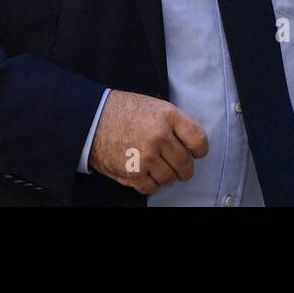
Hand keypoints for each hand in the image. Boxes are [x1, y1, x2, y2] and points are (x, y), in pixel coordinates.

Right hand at [87, 90, 208, 193]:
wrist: (92, 119)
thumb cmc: (123, 110)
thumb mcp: (154, 105)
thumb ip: (174, 123)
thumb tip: (190, 143)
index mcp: (168, 116)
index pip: (198, 139)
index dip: (201, 149)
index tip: (197, 153)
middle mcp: (160, 136)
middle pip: (185, 163)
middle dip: (185, 168)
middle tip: (182, 168)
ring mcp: (147, 156)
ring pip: (169, 177)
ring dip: (168, 176)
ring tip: (161, 169)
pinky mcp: (133, 172)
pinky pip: (152, 187)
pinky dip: (152, 184)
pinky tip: (147, 174)